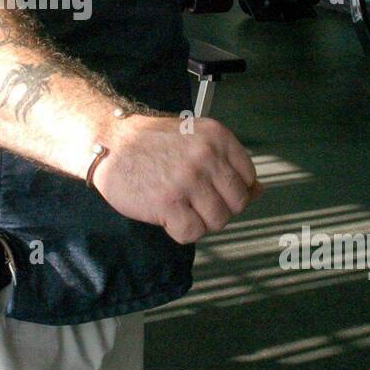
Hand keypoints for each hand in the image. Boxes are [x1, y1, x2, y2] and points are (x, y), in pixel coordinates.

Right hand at [91, 114, 261, 243]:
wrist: (109, 142)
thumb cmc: (151, 143)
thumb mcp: (195, 139)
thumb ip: (227, 163)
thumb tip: (259, 191)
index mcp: (218, 137)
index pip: (248, 178)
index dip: (232, 192)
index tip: (213, 191)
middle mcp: (207, 156)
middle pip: (237, 203)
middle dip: (218, 209)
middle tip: (195, 203)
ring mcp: (188, 179)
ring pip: (218, 221)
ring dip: (200, 221)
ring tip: (181, 208)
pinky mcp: (168, 201)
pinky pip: (192, 232)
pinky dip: (181, 231)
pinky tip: (168, 216)